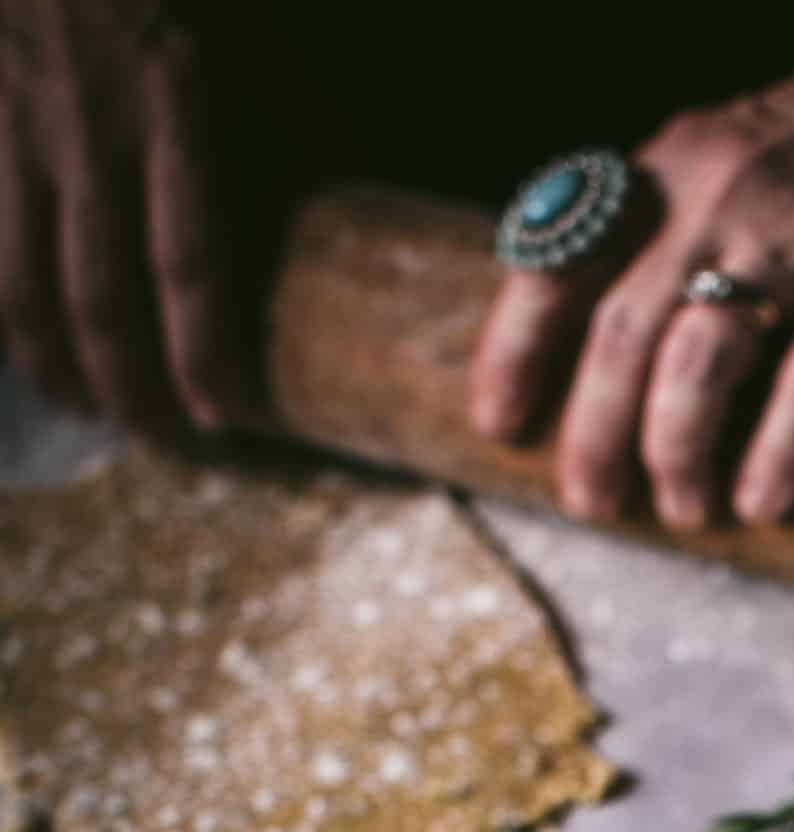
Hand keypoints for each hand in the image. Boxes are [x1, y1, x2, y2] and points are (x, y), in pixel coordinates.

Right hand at [0, 0, 346, 427]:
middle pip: (100, 301)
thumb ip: (303, 122)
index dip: (202, 352)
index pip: (187, 261)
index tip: (224, 419)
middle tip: (166, 445)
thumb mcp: (254, 40)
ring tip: (91, 414)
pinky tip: (30, 351)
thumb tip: (372, 197)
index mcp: (173, 109)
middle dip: (129, 391)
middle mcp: (89, 131)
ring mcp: (18, 130)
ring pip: (21, 288)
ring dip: (55, 369)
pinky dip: (4, 313)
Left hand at [469, 36, 793, 529]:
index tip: (498, 422)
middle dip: (595, 433)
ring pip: (703, 357)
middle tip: (593, 502)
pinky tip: (764, 501)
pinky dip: (780, 447)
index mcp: (666, 170)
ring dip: (679, 449)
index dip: (517, 347)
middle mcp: (714, 195)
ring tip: (684, 511)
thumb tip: (619, 347)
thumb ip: (670, 234)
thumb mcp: (725, 162)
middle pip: (623, 330)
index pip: (560, 257)